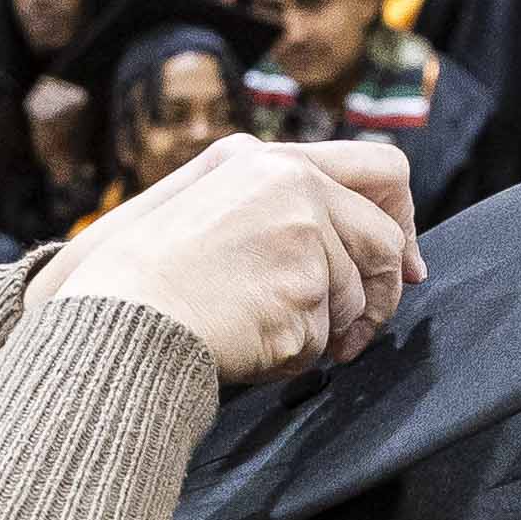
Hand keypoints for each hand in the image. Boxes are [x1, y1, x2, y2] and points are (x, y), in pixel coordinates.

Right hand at [48, 136, 420, 382]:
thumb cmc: (144, 272)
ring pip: (353, 299)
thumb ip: (279, 204)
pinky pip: (320, 341)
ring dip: (322, 333)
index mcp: (273, 161)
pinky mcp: (303, 294)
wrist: (115, 314)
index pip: (382, 170)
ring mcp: (303, 240)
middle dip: (380, 293)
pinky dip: (291, 358)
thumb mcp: (210, 201)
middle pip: (382, 242)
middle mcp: (296, 189)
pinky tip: (244, 346)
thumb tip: (348, 233)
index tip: (405, 263)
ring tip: (264, 337)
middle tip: (358, 332)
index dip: (402, 221)